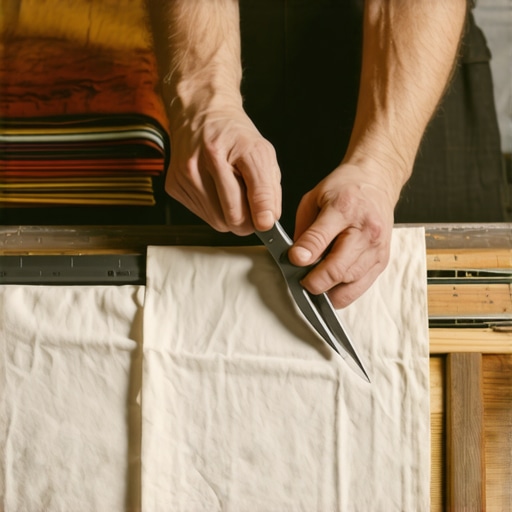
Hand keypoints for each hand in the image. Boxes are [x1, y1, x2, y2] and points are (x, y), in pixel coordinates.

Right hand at [165, 106, 280, 234]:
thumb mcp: (262, 154)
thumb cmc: (234, 136)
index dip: (263, 216)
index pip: (254, 196)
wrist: (200, 114)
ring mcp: (186, 175)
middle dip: (247, 220)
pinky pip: (202, 216)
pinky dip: (213, 210)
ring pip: (217, 222)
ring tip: (231, 192)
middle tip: (250, 207)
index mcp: (235, 148)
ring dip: (229, 216)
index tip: (266, 222)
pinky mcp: (174, 186)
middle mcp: (206, 160)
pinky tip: (214, 189)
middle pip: (233, 218)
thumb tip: (266, 223)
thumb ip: (269, 190)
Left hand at [288, 163, 395, 307]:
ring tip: (314, 284)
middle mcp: (365, 231)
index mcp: (344, 209)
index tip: (293, 260)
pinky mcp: (382, 261)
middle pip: (338, 269)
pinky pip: (360, 289)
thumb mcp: (315, 198)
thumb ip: (305, 229)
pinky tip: (330, 288)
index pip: (321, 238)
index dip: (304, 253)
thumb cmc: (344, 189)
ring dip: (328, 291)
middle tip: (300, 281)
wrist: (377, 181)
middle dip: (314, 281)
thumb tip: (295, 259)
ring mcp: (377, 249)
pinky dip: (342, 294)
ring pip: (349, 284)